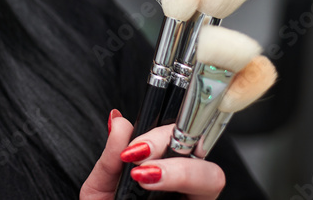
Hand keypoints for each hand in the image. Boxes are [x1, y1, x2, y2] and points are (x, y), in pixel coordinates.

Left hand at [81, 109, 224, 199]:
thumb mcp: (100, 187)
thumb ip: (110, 157)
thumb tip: (118, 120)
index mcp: (163, 170)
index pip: (179, 140)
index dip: (164, 136)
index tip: (136, 147)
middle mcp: (184, 188)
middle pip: (202, 157)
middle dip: (175, 158)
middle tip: (140, 169)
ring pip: (212, 180)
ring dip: (181, 174)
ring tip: (144, 180)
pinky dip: (178, 192)